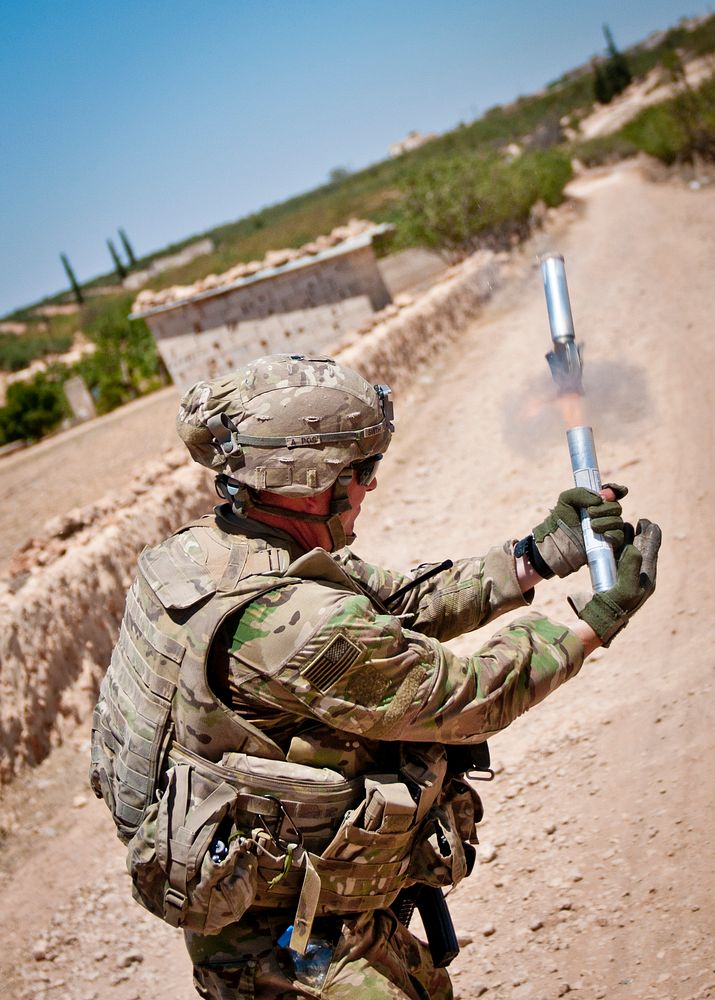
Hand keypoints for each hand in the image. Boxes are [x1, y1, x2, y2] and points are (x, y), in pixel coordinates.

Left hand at [531, 484, 627, 577]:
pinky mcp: (610, 544)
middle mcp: (605, 515)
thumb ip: (581, 493)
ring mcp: (608, 529)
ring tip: (591, 526)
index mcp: (597, 502)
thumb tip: (600, 499)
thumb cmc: (562, 520)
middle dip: (604, 508)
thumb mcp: (566, 500)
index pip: (614, 493)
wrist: (559, 542)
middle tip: (589, 513)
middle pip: (617, 507)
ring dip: (605, 522)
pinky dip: (614, 534)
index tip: (617, 491)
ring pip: (618, 521)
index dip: (617, 490)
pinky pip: (620, 536)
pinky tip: (605, 535)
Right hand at [567, 519, 661, 645]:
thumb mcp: (626, 588)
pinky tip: (610, 541)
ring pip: (629, 552)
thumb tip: (633, 547)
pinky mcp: (614, 578)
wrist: (600, 620)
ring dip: (627, 539)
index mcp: (646, 577)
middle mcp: (638, 575)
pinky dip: (616, 548)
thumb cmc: (615, 605)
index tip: (648, 523)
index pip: (652, 550)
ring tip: (624, 527)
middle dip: (640, 534)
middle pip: (642, 548)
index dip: (651, 535)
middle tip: (639, 522)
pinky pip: (618, 559)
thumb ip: (631, 566)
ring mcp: (626, 576)